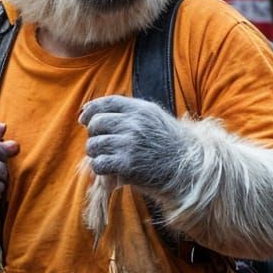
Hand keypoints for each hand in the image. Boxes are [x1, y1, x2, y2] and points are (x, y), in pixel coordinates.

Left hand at [80, 95, 196, 195]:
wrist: (189, 169)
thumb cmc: (170, 145)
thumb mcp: (154, 118)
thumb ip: (130, 113)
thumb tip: (93, 110)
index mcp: (141, 109)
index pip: (107, 102)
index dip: (91, 109)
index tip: (83, 117)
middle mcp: (134, 123)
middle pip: (96, 123)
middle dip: (94, 134)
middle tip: (101, 144)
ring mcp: (130, 144)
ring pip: (94, 144)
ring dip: (96, 153)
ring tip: (106, 158)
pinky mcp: (127, 165)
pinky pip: (99, 163)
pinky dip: (100, 168)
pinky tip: (109, 170)